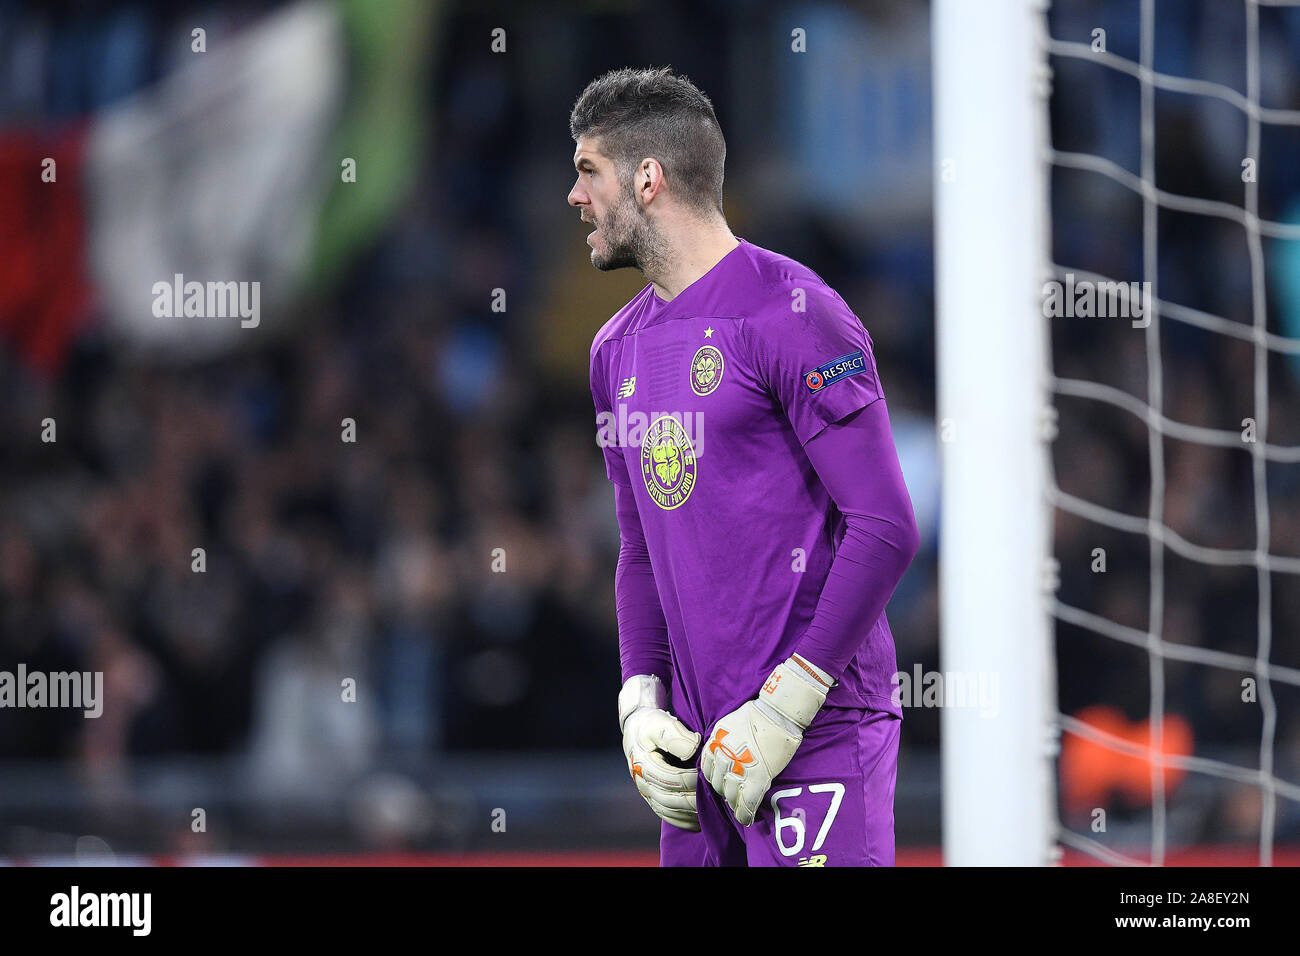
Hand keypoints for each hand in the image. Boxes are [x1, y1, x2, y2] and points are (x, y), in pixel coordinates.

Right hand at [619, 675, 701, 830]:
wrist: (638, 729)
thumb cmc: (652, 725)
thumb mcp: (660, 723)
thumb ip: (675, 735)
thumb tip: (693, 749)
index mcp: (642, 763)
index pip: (668, 778)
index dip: (688, 779)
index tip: (706, 774)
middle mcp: (641, 782)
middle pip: (667, 799)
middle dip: (692, 800)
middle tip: (713, 797)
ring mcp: (646, 792)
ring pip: (667, 810)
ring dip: (689, 813)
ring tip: (710, 809)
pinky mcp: (652, 798)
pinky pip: (667, 815)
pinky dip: (683, 820)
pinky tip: (699, 819)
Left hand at [700, 655, 830, 825]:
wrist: (777, 713)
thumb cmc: (758, 714)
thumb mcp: (728, 724)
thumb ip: (722, 741)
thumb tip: (724, 753)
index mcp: (715, 743)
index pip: (708, 770)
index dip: (716, 777)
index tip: (724, 781)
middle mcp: (723, 758)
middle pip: (718, 784)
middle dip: (725, 790)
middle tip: (735, 792)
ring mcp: (739, 770)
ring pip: (731, 795)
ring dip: (735, 801)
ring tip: (741, 804)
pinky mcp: (756, 779)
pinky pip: (746, 803)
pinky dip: (745, 814)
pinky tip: (747, 819)